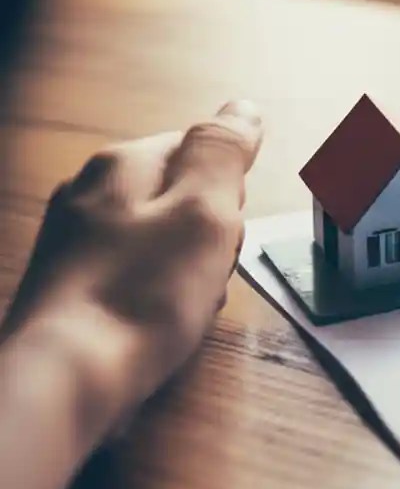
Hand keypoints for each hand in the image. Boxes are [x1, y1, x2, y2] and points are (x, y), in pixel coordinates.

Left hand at [3, 101, 262, 436]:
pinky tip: (162, 327)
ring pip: (164, 243)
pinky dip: (161, 299)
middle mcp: (90, 194)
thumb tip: (242, 107)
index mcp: (122, 165)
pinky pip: (139, 279)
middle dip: (212, 236)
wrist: (68, 380)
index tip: (228, 230)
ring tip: (186, 307)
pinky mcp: (73, 288)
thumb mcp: (204, 211)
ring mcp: (76, 243)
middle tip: (210, 271)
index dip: (231, 192)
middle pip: (183, 198)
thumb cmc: (142, 295)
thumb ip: (223, 153)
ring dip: (191, 273)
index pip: (201, 149)